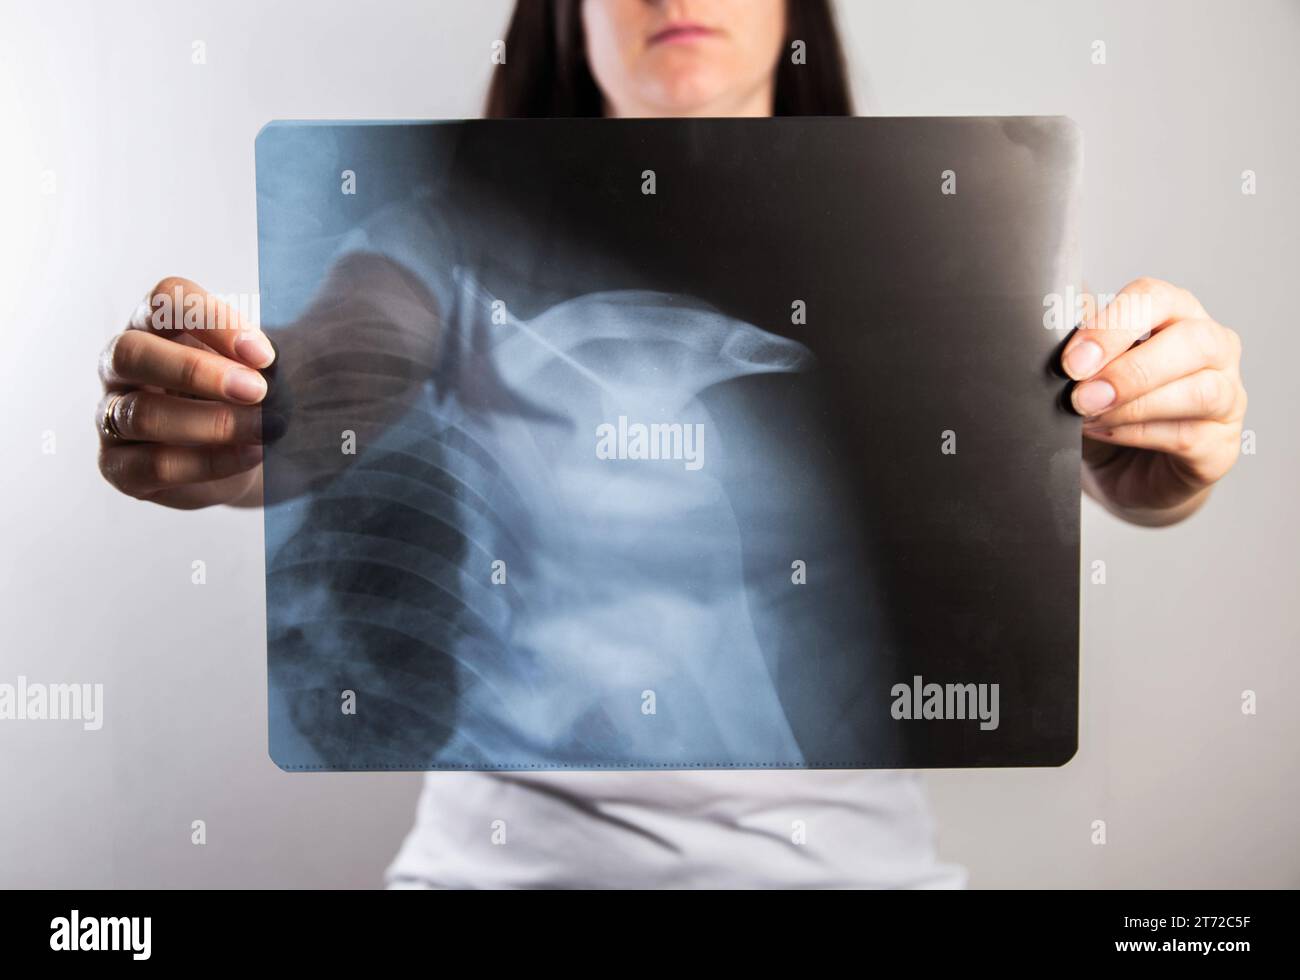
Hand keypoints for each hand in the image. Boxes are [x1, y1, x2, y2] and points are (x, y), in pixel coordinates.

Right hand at [97, 278, 274, 508]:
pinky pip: (154, 465)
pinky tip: (250, 454)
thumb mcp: (253, 367)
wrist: (237, 457)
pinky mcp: (118, 466)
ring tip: (263, 428)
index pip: (164, 300)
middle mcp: (119, 366)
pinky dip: (209, 461)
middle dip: (197, 371)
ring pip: (142, 414)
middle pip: (132, 352)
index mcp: (151, 326)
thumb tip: (263, 361)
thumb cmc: (242, 397)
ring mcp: (110, 416)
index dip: (212, 321)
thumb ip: (254, 358)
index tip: (263, 354)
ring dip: (212, 422)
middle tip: (256, 391)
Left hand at [1060, 277, 1246, 525]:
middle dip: (1131, 369)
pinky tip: (1105, 434)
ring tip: (1089, 417)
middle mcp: (1212, 348)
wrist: (1119, 470)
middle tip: (1081, 395)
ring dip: (1135, 405)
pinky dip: (1138, 435)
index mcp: (1174, 314)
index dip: (1111, 326)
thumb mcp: (1082, 372)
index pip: (1153, 297)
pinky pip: (1188, 436)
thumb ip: (1077, 341)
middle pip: (1193, 340)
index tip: (1072, 361)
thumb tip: (1052, 311)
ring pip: (1200, 391)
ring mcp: (1226, 397)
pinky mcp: (1221, 445)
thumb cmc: (1103, 408)